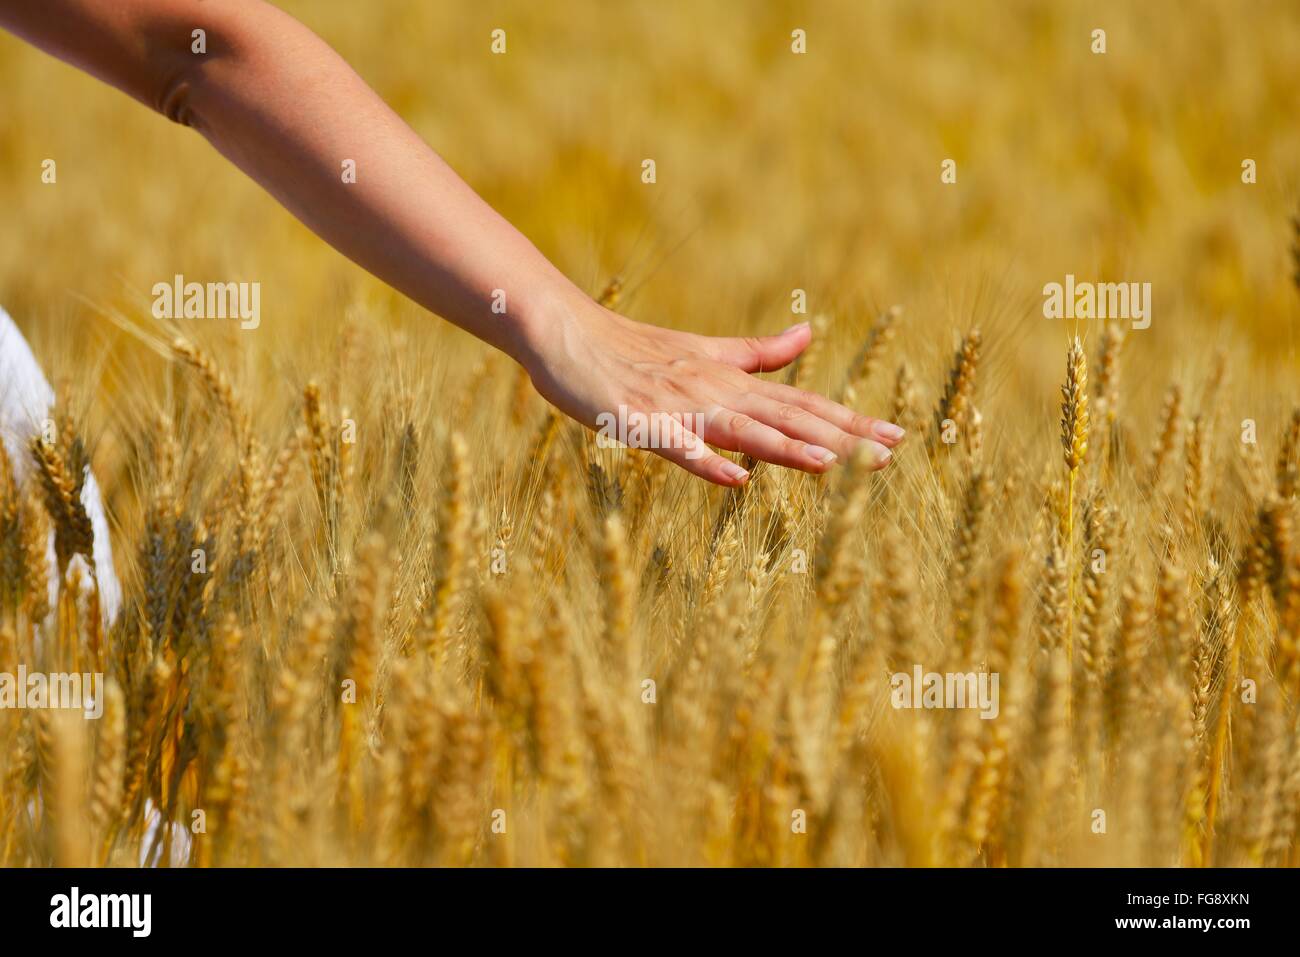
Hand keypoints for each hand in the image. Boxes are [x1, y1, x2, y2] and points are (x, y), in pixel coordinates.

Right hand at [519, 299, 903, 486]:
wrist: (566, 332)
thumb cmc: (631, 347)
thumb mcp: (704, 349)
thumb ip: (758, 352)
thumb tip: (809, 333)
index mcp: (731, 379)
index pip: (800, 403)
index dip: (848, 421)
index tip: (896, 437)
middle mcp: (714, 390)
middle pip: (785, 417)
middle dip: (838, 436)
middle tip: (889, 453)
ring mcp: (678, 406)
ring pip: (741, 429)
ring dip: (785, 447)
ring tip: (830, 465)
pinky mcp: (639, 420)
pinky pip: (677, 446)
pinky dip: (707, 462)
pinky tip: (736, 480)